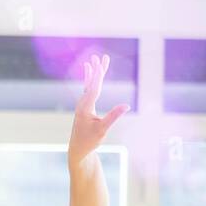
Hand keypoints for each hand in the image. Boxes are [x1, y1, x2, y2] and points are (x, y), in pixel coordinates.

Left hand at [68, 53, 128, 167]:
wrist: (78, 149)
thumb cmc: (90, 141)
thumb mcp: (103, 130)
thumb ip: (113, 116)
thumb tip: (126, 105)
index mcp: (85, 108)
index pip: (93, 88)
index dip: (98, 75)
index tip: (101, 63)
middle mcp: (82, 105)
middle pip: (90, 83)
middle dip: (96, 70)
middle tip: (100, 56)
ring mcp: (82, 106)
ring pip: (88, 85)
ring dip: (93, 72)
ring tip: (93, 60)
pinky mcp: (84, 108)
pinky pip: (88, 90)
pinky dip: (91, 81)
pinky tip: (91, 75)